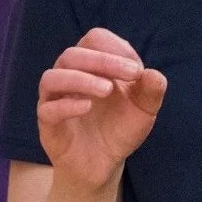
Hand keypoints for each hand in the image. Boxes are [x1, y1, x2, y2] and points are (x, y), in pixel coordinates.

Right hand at [38, 27, 166, 192]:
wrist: (104, 163)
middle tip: (132, 74)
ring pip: (52, 77)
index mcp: (92, 66)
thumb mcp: (144, 109)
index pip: (94, 39)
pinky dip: (67, 105)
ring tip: (107, 89)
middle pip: (72, 54)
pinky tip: (88, 107)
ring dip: (81, 79)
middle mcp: (69, 77)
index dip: (116, 48)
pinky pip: (47, 109)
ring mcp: (55, 100)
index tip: (136, 69)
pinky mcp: (48, 124)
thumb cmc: (121, 127)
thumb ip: (151, 91)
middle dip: (103, 60)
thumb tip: (153, 74)